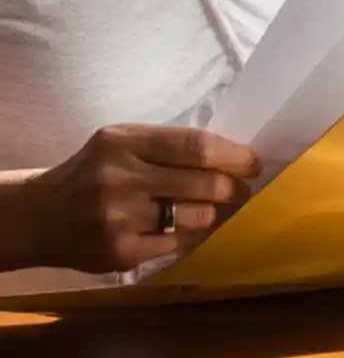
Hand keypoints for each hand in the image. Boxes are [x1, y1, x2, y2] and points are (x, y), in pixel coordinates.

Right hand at [18, 124, 259, 273]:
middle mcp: (120, 177)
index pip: (195, 145)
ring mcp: (119, 218)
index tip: (253, 162)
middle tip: (242, 189)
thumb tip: (232, 157)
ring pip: (196, 216)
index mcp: (124, 141)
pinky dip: (190, 235)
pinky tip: (187, 228)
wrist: (40, 215)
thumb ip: (169, 146)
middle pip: (203, 183)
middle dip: (233, 187)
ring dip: (214, 213)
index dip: (233, 155)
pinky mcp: (120, 252)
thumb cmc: (95, 171)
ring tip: (215, 208)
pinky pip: (177, 243)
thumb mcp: (122, 143)